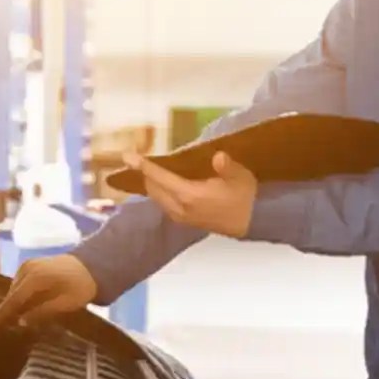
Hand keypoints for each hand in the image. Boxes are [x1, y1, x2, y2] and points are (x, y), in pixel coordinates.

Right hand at [0, 254, 98, 328]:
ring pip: (15, 291)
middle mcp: (27, 269)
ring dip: (13, 305)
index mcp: (36, 277)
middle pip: (11, 295)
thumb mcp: (66, 303)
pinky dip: (19, 297)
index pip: (13, 300)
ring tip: (9, 323)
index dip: (0, 314)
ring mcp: (28, 265)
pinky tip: (23, 309)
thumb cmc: (82, 287)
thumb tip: (21, 322)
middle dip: (5, 312)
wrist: (92, 266)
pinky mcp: (30, 266)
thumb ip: (43, 312)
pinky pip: (20, 285)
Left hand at [124, 151, 257, 237]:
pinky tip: (163, 185)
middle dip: (145, 173)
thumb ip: (227, 166)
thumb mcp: (240, 177)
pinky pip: (163, 204)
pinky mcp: (185, 221)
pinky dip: (159, 192)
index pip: (160, 177)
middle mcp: (180, 207)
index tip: (127, 156)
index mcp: (190, 195)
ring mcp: (181, 216)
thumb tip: (218, 156)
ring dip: (152, 183)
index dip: (143, 165)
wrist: (251, 223)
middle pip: (153, 187)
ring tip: (150, 170)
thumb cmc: (245, 196)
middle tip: (139, 159)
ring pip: (157, 197)